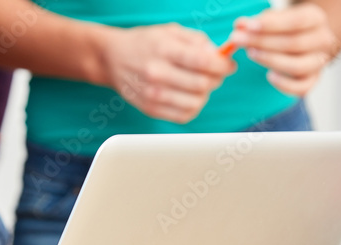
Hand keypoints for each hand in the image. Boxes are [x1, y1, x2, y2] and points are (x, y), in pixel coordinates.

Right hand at [100, 23, 235, 122]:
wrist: (112, 59)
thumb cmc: (145, 43)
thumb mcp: (170, 32)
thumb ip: (197, 41)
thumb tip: (218, 56)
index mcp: (164, 50)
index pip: (203, 62)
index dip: (222, 65)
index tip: (228, 65)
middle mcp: (157, 73)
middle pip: (202, 84)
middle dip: (216, 79)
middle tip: (215, 74)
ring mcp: (153, 94)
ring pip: (195, 103)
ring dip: (205, 94)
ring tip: (201, 85)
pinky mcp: (151, 109)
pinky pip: (183, 116)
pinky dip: (193, 107)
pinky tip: (190, 96)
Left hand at [229, 4, 339, 95]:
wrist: (304, 38)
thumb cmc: (286, 26)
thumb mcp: (275, 18)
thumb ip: (258, 22)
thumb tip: (240, 26)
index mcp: (315, 18)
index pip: (295, 21)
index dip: (271, 25)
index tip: (248, 26)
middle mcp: (322, 40)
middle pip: (293, 44)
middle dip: (262, 42)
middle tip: (238, 40)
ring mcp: (319, 62)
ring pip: (297, 66)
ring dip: (271, 61)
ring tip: (251, 53)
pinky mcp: (313, 79)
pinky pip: (302, 88)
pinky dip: (285, 84)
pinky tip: (269, 76)